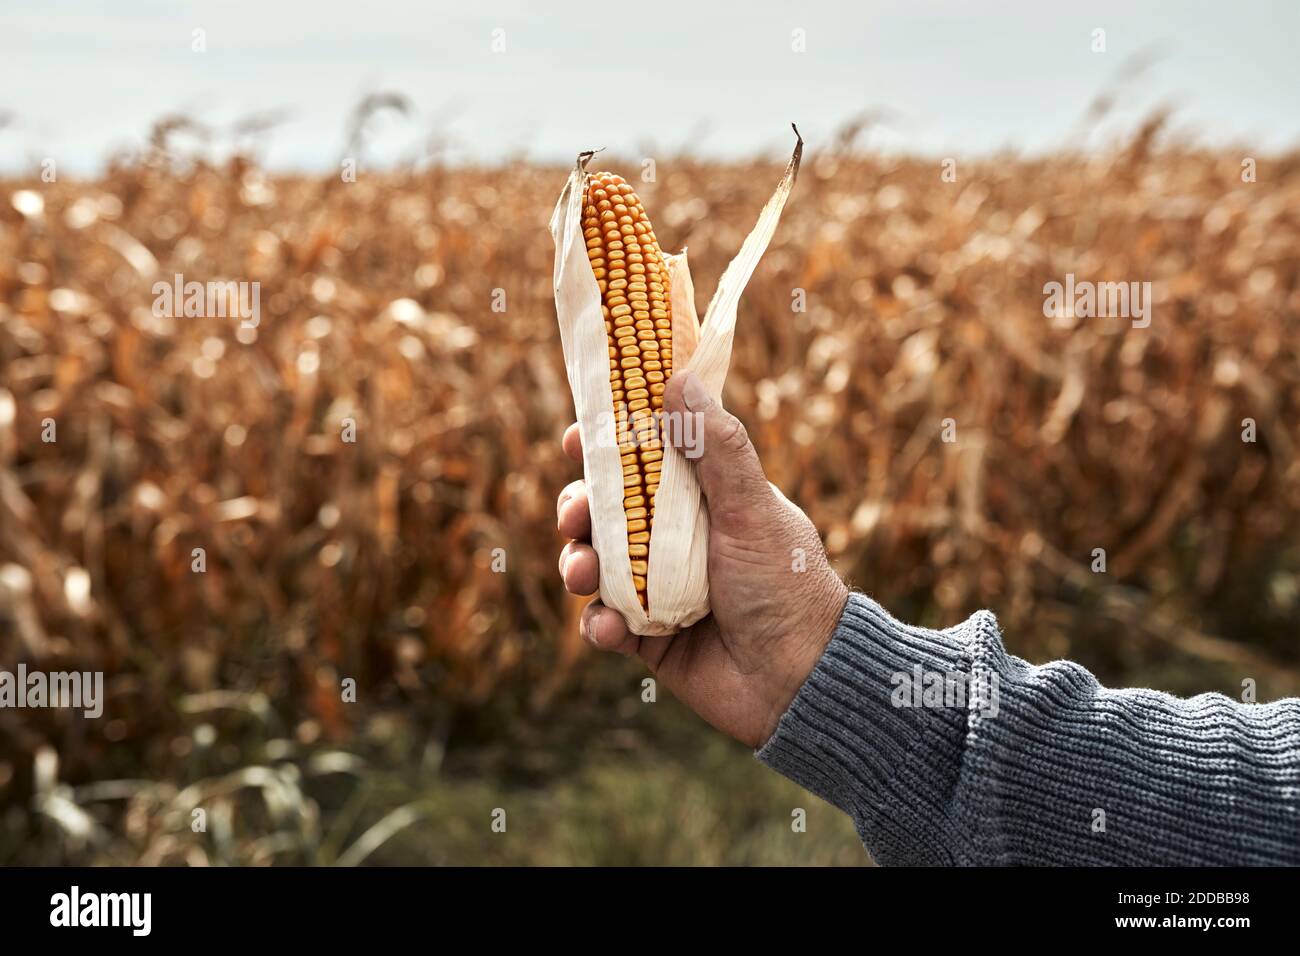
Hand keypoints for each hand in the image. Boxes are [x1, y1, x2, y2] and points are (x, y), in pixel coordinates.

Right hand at [556, 371, 849, 747]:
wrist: (800, 681)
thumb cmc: (786, 584)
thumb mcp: (752, 508)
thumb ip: (717, 447)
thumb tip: (679, 379)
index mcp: (702, 499)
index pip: (644, 460)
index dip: (605, 446)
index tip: (577, 436)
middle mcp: (675, 539)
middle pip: (604, 511)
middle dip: (579, 508)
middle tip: (575, 514)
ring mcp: (658, 588)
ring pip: (594, 565)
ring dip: (578, 565)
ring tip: (584, 575)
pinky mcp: (648, 639)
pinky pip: (604, 623)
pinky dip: (600, 624)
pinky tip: (610, 628)